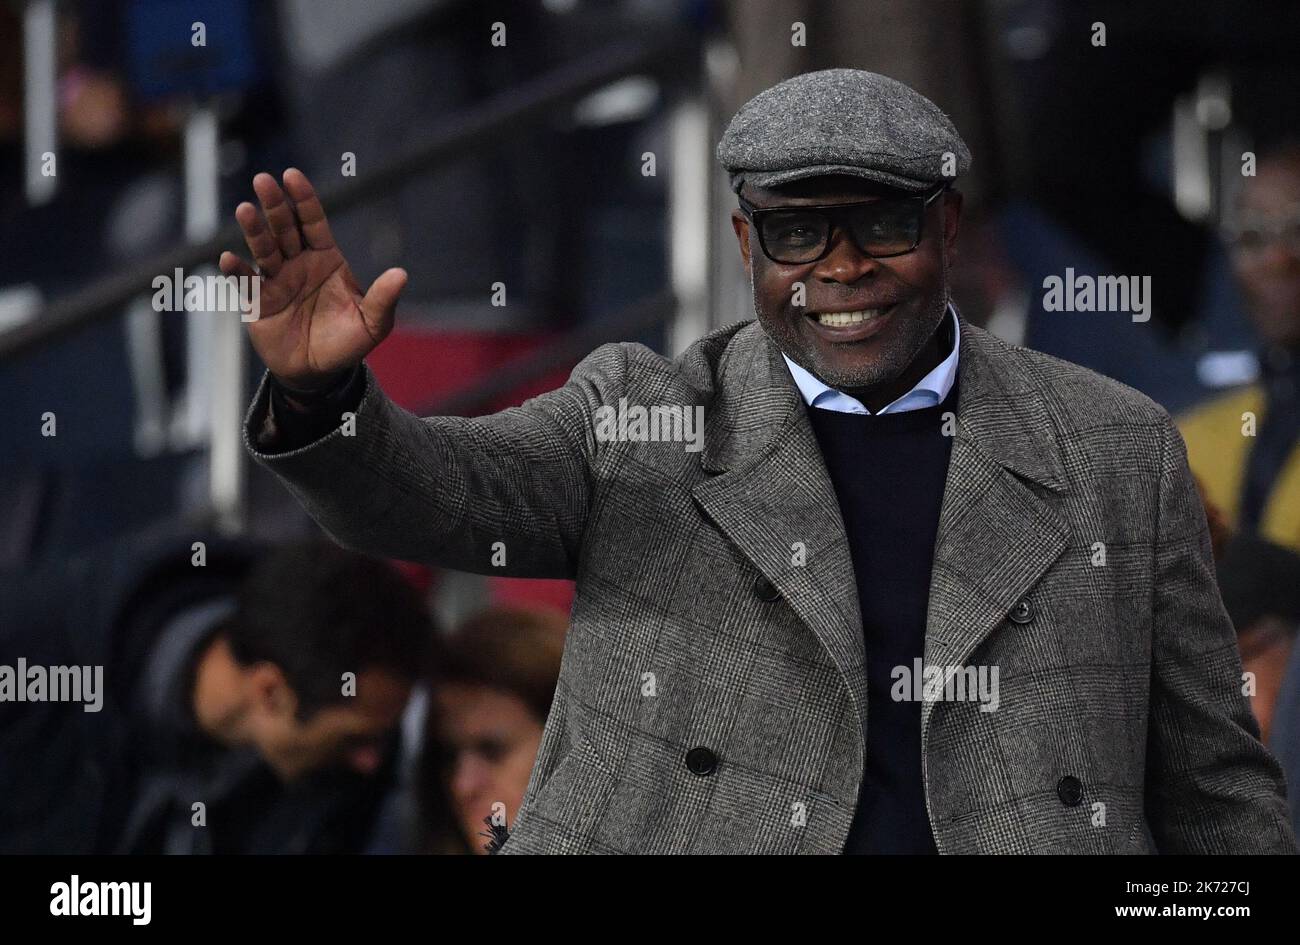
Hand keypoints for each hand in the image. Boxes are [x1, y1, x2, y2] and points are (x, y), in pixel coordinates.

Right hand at [220, 168, 406, 390]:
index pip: (312, 222)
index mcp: (326, 258)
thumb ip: (383, 298)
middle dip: (274, 205)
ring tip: (244, 210)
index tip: (291, 176)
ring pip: (263, 248)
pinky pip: (245, 283)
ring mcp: (276, 280)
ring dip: (254, 230)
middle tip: (263, 181)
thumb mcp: (372, 323)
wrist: (319, 372)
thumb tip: (402, 275)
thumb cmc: (347, 343)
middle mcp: (298, 263)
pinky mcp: (258, 302)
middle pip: (284, 227)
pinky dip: (237, 271)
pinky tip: (229, 259)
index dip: (303, 199)